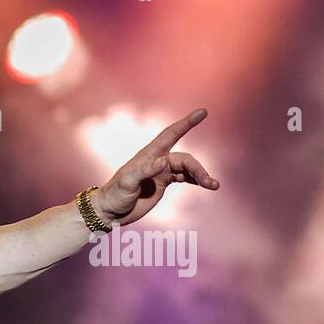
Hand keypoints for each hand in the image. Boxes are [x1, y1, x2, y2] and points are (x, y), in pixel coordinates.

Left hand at [91, 108, 219, 226]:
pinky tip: (206, 185)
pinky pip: (185, 177)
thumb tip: (164, 161)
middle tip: (208, 182)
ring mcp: (161, 172)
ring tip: (214, 186)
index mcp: (149, 155)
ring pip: (188, 168)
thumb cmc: (114, 195)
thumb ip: (144, 171)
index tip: (203, 112)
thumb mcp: (127, 183)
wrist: (109, 211)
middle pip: (185, 158)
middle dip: (198, 168)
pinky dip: (196, 180)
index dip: (187, 123)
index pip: (171, 134)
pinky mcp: (163, 183)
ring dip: (201, 175)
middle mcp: (158, 160)